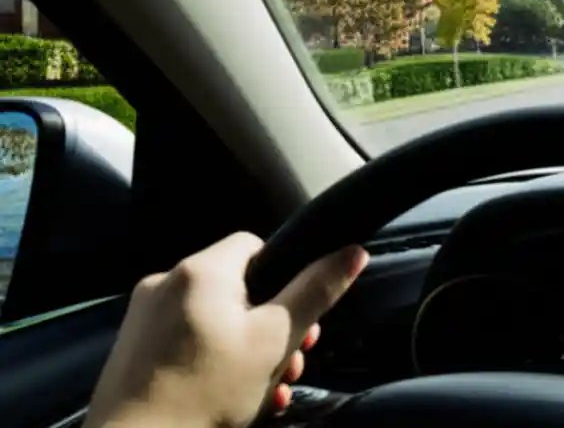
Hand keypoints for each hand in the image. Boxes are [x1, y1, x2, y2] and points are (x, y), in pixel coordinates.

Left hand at [85, 232, 367, 427]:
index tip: (297, 317)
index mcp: (200, 270)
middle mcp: (165, 282)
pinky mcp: (133, 349)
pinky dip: (215, 360)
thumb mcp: (275, 340)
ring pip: (215, 319)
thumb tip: (354, 251)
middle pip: (238, 287)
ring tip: (267, 388)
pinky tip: (233, 395)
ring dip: (249, 349)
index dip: (285, 276)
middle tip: (292, 361)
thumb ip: (316, 292)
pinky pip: (188, 340)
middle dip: (273, 324)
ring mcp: (143, 317)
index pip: (255, 245)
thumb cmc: (208, 390)